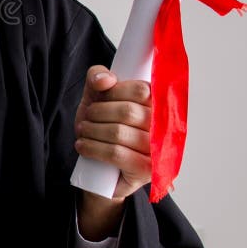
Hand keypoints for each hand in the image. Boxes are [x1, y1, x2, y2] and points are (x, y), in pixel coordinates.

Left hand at [73, 65, 151, 238]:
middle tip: (88, 117)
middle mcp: (164, 128)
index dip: (115, 91)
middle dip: (98, 112)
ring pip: (119, 133)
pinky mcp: (146, 170)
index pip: (142, 90)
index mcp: (157, 106)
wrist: (98, 164)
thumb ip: (98, 77)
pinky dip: (93, 148)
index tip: (101, 97)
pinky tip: (83, 146)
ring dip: (92, 130)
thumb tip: (106, 79)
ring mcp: (157, 151)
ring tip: (84, 131)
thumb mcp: (96, 95)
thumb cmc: (102, 125)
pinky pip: (117, 154)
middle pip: (128, 111)